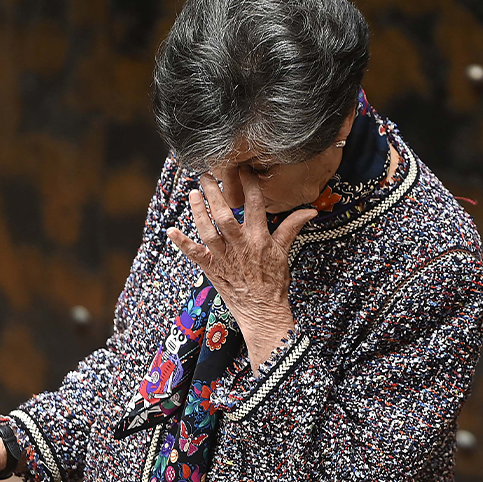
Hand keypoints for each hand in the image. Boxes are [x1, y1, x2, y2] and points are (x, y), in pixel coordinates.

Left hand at [167, 167, 314, 369]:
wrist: (263, 311)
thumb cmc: (274, 281)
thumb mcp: (284, 252)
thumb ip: (292, 227)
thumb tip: (311, 210)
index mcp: (258, 238)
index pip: (254, 204)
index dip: (248, 184)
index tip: (242, 169)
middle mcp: (239, 245)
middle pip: (223, 214)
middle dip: (214, 193)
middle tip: (206, 176)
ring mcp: (223, 257)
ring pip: (207, 230)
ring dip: (197, 211)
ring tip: (192, 193)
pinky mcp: (211, 269)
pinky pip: (194, 254)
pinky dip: (182, 243)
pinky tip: (171, 230)